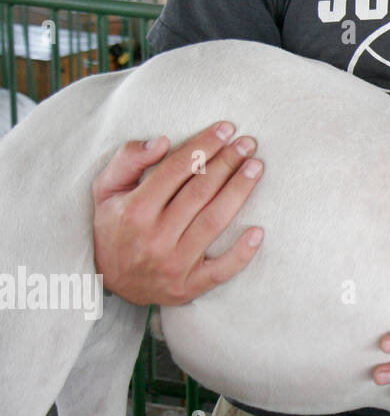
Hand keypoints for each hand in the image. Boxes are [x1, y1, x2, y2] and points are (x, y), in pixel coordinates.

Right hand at [92, 121, 263, 304]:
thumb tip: (162, 142)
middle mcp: (155, 237)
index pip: (177, 169)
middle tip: (248, 144)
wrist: (107, 281)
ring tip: (256, 167)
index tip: (227, 129)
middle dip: (228, 163)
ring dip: (240, 191)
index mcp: (134, 210)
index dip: (205, 146)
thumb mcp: (106, 190)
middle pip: (200, 192)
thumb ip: (128, 160)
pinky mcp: (188, 286)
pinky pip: (221, 270)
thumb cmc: (114, 226)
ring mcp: (173, 264)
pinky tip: (258, 231)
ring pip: (214, 221)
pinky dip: (242, 253)